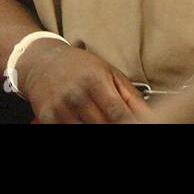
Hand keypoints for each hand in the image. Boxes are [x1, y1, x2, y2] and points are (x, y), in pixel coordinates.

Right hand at [17, 39, 153, 123]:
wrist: (42, 62)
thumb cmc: (80, 66)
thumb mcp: (109, 73)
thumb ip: (130, 96)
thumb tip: (151, 115)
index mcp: (95, 81)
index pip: (118, 113)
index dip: (131, 124)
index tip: (140, 127)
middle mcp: (76, 95)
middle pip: (104, 126)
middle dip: (116, 127)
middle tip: (124, 124)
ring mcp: (60, 108)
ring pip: (86, 132)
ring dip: (98, 129)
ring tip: (104, 121)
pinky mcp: (47, 118)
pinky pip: (68, 131)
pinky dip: (80, 130)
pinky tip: (88, 122)